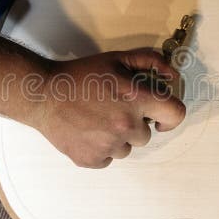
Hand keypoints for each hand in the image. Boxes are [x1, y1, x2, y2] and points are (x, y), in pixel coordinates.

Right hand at [35, 49, 186, 167]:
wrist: (43, 94)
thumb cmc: (81, 75)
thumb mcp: (117, 59)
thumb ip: (150, 62)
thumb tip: (173, 77)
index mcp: (136, 99)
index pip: (175, 114)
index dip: (171, 116)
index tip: (161, 118)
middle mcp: (126, 125)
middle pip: (146, 135)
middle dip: (134, 124)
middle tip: (112, 110)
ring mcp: (108, 145)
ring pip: (126, 149)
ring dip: (117, 138)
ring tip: (97, 120)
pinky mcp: (91, 159)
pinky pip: (107, 159)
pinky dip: (100, 149)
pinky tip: (87, 132)